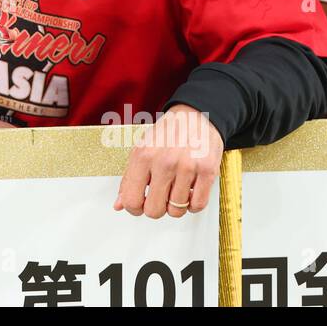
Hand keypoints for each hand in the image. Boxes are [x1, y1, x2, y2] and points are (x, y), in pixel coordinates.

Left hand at [113, 104, 222, 219]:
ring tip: (176, 190)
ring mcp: (186, 167)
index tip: (140, 205)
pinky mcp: (207, 171)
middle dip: (157, 209)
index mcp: (143, 156)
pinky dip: (193, 204)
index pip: (132, 200)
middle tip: (160, 198)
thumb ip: (129, 179)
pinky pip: (198, 205)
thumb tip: (119, 205)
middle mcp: (163, 162)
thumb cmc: (168, 133)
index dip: (135, 209)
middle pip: (154, 210)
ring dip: (176, 205)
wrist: (196, 115)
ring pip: (177, 210)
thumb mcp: (141, 150)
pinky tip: (190, 191)